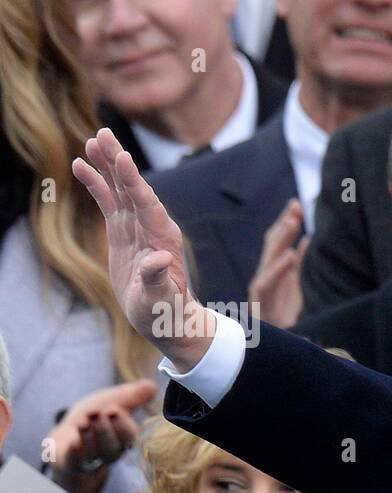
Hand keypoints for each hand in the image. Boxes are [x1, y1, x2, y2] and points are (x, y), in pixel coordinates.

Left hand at [46, 379, 157, 492]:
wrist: (68, 432)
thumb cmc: (96, 417)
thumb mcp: (116, 401)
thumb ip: (134, 395)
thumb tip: (152, 385)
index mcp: (124, 438)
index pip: (129, 437)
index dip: (123, 425)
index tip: (113, 409)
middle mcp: (110, 452)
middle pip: (113, 448)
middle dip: (106, 431)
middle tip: (99, 414)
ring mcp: (90, 461)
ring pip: (94, 454)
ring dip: (89, 438)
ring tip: (83, 422)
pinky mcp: (70, 465)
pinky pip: (75, 463)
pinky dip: (75, 454)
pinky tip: (74, 443)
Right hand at [71, 128, 215, 370]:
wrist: (168, 319)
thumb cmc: (167, 313)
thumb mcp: (162, 301)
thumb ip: (159, 280)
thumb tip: (159, 260)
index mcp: (162, 240)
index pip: (147, 204)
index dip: (135, 181)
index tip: (123, 157)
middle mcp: (152, 228)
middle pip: (133, 188)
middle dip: (118, 162)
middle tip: (104, 134)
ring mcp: (137, 228)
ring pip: (120, 190)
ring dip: (107, 166)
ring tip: (92, 140)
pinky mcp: (124, 233)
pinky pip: (109, 203)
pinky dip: (97, 184)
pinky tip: (82, 165)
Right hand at [249, 199, 308, 327]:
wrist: (275, 342)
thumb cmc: (284, 313)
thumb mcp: (296, 284)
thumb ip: (299, 262)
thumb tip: (307, 239)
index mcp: (275, 269)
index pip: (279, 240)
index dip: (287, 222)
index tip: (298, 205)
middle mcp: (266, 274)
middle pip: (273, 243)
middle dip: (284, 223)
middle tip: (296, 205)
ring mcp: (261, 286)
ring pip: (270, 258)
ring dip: (281, 239)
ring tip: (293, 222)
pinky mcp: (260, 302)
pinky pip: (267, 282)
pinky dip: (278, 268)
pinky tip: (290, 255)